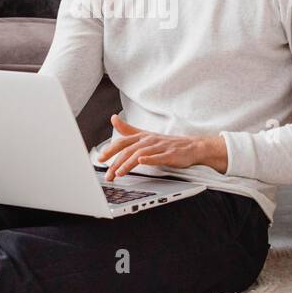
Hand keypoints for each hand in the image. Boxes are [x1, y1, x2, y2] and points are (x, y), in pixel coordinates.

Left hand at [96, 114, 225, 180]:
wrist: (192, 146)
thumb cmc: (167, 143)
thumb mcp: (146, 135)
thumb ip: (128, 129)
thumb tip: (113, 118)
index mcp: (142, 136)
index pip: (122, 142)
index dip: (110, 150)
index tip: (100, 159)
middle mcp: (149, 140)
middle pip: (128, 150)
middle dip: (116, 163)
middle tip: (108, 174)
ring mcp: (159, 147)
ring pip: (140, 154)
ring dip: (128, 163)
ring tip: (119, 173)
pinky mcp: (170, 154)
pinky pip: (158, 156)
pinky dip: (149, 158)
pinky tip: (142, 161)